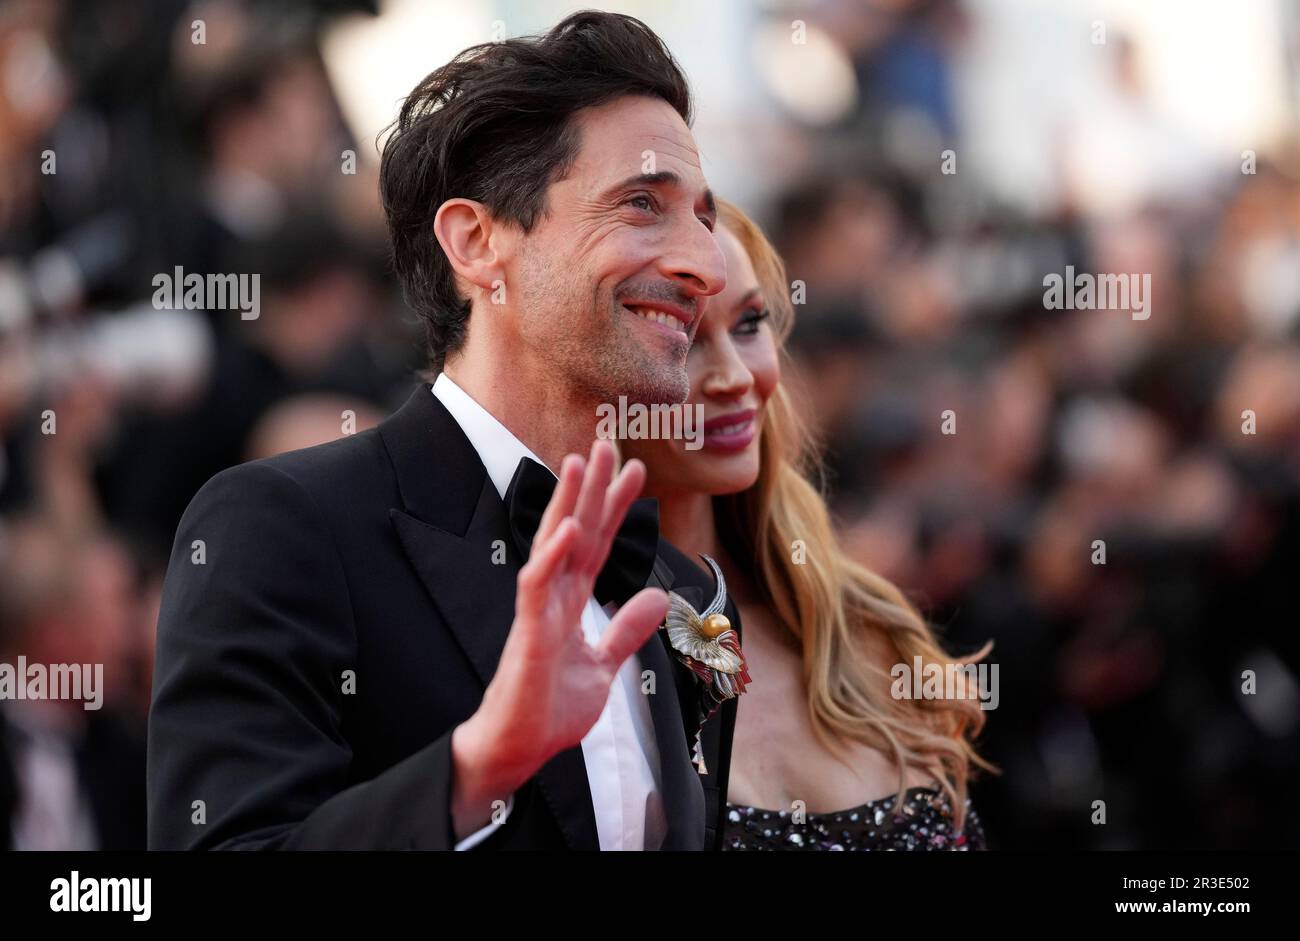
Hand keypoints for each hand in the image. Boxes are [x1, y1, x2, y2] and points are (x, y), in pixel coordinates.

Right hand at [450, 439, 668, 837]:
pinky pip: (536, 585)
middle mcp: (554, 596)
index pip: (598, 544)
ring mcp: (538, 610)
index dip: (616, 508)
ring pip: (552, 545)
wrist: (521, 748)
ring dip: (566, 503)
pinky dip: (551, 555)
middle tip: (608, 442)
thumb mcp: (604, 667)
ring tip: (579, 461)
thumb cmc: (550, 709)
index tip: (636, 473)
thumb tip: (653, 598)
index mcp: (571, 602)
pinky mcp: (528, 632)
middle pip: (576, 531)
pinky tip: (566, 526)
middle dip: (592, 487)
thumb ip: (626, 631)